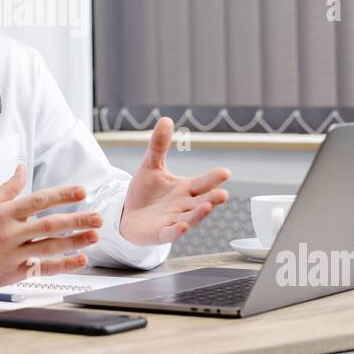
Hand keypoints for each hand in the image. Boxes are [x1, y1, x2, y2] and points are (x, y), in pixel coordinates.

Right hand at [0, 164, 103, 289]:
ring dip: (74, 242)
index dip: (61, 195)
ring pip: (49, 247)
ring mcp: (13, 253)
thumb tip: (22, 168)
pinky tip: (80, 260)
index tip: (81, 191)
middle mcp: (11, 232)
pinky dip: (63, 265)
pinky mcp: (14, 272)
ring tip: (94, 236)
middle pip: (48, 225)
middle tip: (97, 216)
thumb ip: (9, 187)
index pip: (38, 200)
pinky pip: (42, 268)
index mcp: (5, 213)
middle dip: (76, 220)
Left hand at [120, 117, 230, 245]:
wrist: (128, 215)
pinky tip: (183, 226)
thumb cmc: (145, 192)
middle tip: (223, 193)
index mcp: (185, 189)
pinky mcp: (160, 233)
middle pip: (201, 202)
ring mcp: (173, 221)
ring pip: (190, 218)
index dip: (213, 178)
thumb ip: (159, 145)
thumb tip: (166, 119)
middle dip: (213, 198)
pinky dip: (177, 231)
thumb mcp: (151, 165)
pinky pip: (171, 233)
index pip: (202, 183)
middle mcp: (183, 205)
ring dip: (199, 214)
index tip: (225, 172)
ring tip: (208, 206)